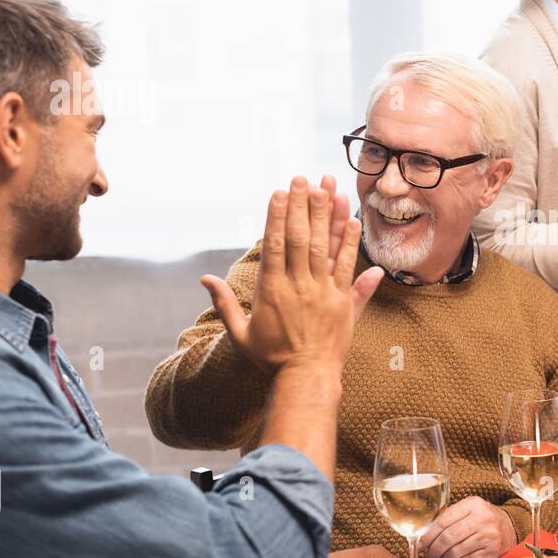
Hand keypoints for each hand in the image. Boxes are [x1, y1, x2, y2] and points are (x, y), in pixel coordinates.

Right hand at [201, 175, 383, 372]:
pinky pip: (347, 267)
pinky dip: (350, 243)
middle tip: (302, 178)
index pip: (273, 244)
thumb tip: (205, 279)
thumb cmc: (271, 359)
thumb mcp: (240, 334)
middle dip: (300, 206)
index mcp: (271, 290)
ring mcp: (321, 292)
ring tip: (326, 188)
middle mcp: (297, 286)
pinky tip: (352, 220)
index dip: (277, 216)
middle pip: (298, 237)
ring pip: (323, 246)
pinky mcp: (342, 301)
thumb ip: (224, 303)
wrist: (306, 379)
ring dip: (325, 215)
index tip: (279, 193)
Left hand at [419, 496, 517, 557]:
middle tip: (428, 555)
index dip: (429, 534)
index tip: (421, 543)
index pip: (444, 520)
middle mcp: (482, 519)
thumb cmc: (483, 517)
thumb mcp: (469, 508)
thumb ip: (450, 515)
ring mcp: (488, 536)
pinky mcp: (491, 551)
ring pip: (456, 551)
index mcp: (473, 504)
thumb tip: (426, 531)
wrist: (510, 527)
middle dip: (434, 549)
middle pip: (449, 538)